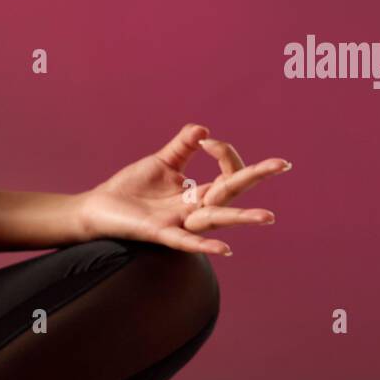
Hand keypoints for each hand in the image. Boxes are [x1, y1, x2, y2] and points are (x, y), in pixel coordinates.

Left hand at [78, 123, 290, 255]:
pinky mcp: (160, 233)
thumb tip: (204, 130)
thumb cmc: (130, 189)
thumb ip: (182, 146)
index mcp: (196, 193)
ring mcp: (179, 223)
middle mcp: (194, 210)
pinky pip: (186, 242)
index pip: (225, 174)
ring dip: (241, 218)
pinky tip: (225, 250)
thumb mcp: (161, 162)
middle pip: (230, 194)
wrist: (97, 208)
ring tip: (267, 217)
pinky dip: (204, 246)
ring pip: (215, 220)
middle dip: (254, 178)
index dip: (223, 153)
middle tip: (282, 164)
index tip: (205, 141)